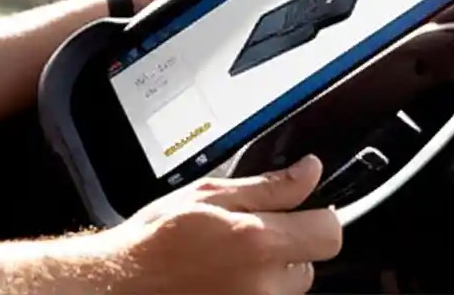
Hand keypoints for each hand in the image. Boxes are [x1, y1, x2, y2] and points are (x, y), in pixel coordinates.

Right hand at [94, 155, 341, 293]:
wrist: (124, 281)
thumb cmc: (157, 238)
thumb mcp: (210, 195)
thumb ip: (269, 186)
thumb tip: (309, 171)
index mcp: (259, 244)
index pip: (329, 233)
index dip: (318, 215)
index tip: (300, 210)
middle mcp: (264, 285)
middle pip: (309, 264)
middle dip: (287, 247)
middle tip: (246, 235)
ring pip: (286, 287)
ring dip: (268, 272)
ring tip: (227, 259)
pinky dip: (252, 288)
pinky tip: (222, 277)